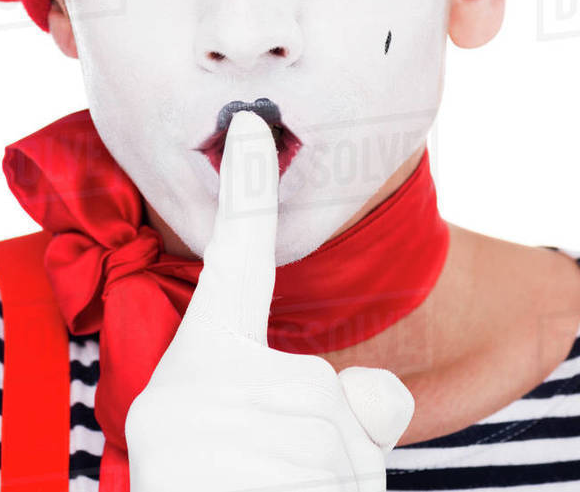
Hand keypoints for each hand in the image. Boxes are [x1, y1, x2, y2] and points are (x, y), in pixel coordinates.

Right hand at [125, 110, 414, 491]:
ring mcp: (226, 436)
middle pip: (332, 392)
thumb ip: (319, 399)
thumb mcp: (244, 434)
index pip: (233, 263)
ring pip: (347, 447)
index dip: (245, 191)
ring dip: (326, 486)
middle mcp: (202, 388)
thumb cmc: (218, 487)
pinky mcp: (261, 477)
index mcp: (197, 363)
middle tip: (257, 481)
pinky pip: (347, 481)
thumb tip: (382, 395)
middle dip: (324, 446)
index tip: (249, 124)